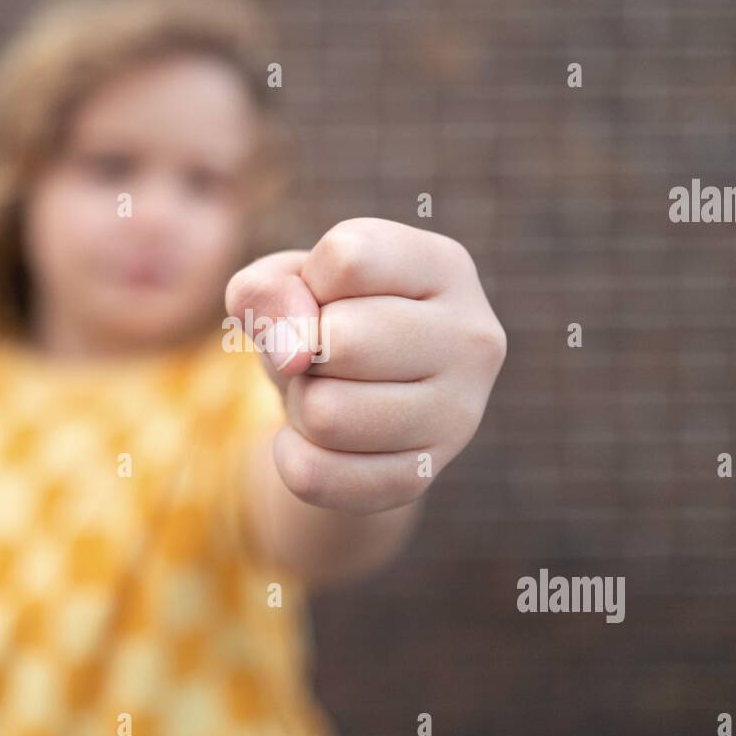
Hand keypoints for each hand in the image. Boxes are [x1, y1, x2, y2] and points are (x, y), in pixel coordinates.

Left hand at [225, 217, 506, 513]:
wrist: (352, 396)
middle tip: (322, 356)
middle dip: (303, 351)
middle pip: (341, 342)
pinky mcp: (423, 475)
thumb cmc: (322, 318)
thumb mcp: (284, 283)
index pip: (348, 260)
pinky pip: (316, 476)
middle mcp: (471, 338)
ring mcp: (458, 415)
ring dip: (300, 405)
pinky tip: (317, 441)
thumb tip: (293, 351)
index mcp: (446, 267)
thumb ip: (265, 289)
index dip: (307, 282)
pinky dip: (293, 457)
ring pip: (327, 415)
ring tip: (326, 392)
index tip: (325, 297)